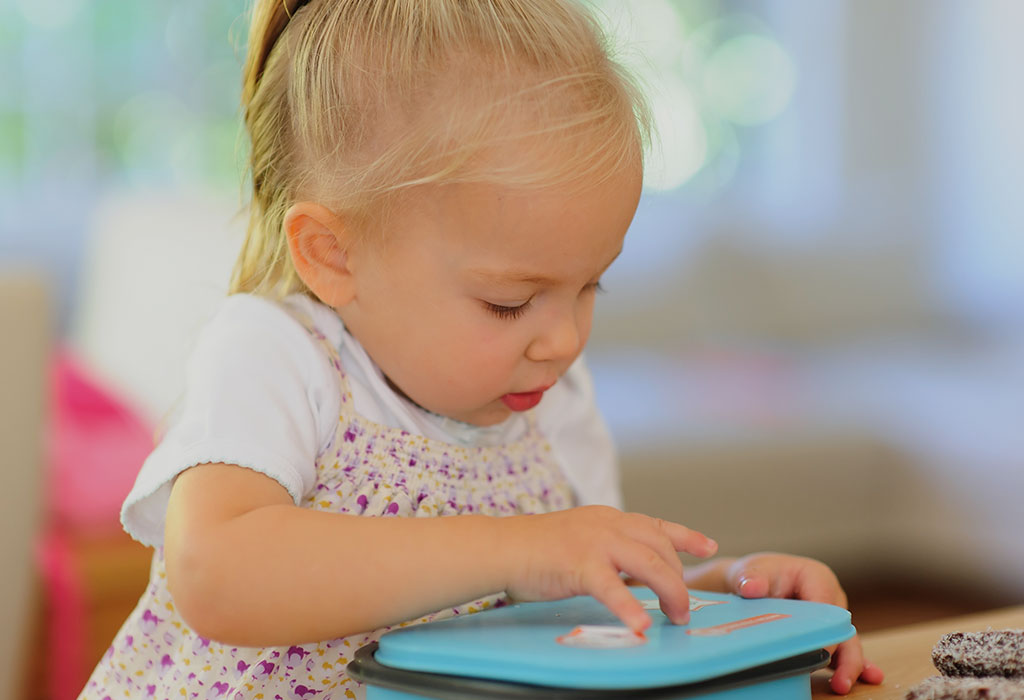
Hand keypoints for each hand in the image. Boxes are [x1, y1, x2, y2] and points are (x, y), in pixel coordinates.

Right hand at [498, 506, 717, 632]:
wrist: (502, 546)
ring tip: (676, 616)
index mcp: (607, 519)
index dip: (686, 535)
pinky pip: (613, 589)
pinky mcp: (580, 564)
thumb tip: (632, 575)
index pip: (655, 525)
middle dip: (679, 579)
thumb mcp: (580, 539)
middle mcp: (607, 525)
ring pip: (649, 564)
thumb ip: (607, 551)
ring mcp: (595, 542)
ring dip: (669, 592)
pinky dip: (630, 609)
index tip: (708, 546)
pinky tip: (640, 627)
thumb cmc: (535, 549)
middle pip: (660, 547)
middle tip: (682, 607)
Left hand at [723, 552, 884, 694]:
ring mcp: (831, 618)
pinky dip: (851, 664)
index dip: (826, 628)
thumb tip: (751, 587)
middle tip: (840, 680)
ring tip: (843, 685)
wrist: (752, 583)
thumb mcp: (752, 571)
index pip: (826, 605)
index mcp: (817, 578)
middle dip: (845, 654)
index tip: (820, 650)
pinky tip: (868, 678)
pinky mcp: (828, 633)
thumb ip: (753, 577)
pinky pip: (842, 649)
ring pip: (846, 642)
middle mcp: (831, 598)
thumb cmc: (758, 575)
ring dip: (849, 664)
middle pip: (843, 627)